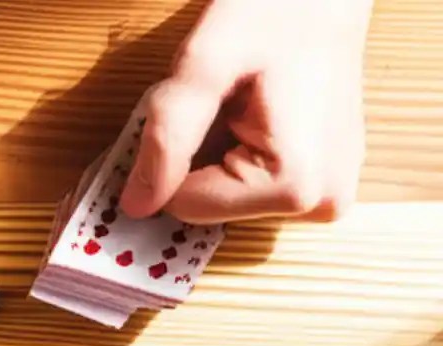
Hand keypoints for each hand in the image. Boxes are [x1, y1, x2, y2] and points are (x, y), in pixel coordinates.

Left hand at [119, 0, 372, 223]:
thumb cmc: (272, 11)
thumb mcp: (203, 67)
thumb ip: (166, 139)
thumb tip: (136, 207)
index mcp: (294, 184)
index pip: (186, 205)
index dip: (168, 158)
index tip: (193, 108)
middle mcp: (322, 203)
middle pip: (210, 206)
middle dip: (195, 156)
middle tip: (221, 101)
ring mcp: (330, 196)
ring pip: (227, 198)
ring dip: (214, 154)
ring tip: (241, 104)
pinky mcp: (326, 183)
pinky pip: (254, 187)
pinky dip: (238, 156)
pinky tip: (255, 115)